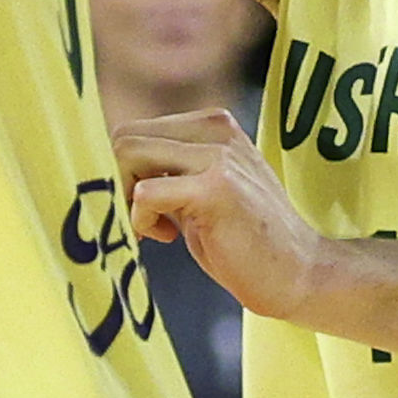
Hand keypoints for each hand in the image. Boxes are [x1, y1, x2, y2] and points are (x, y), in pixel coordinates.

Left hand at [114, 105, 331, 321]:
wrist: (300, 273)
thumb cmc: (242, 238)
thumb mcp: (199, 188)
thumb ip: (163, 169)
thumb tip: (97, 165)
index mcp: (212, 123)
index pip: (132, 129)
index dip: (118, 172)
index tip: (135, 206)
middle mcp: (216, 129)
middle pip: (122, 137)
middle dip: (116, 184)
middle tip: (139, 220)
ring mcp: (218, 155)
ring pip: (126, 155)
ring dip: (127, 199)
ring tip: (157, 227)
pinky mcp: (216, 188)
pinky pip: (145, 192)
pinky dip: (141, 220)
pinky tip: (170, 237)